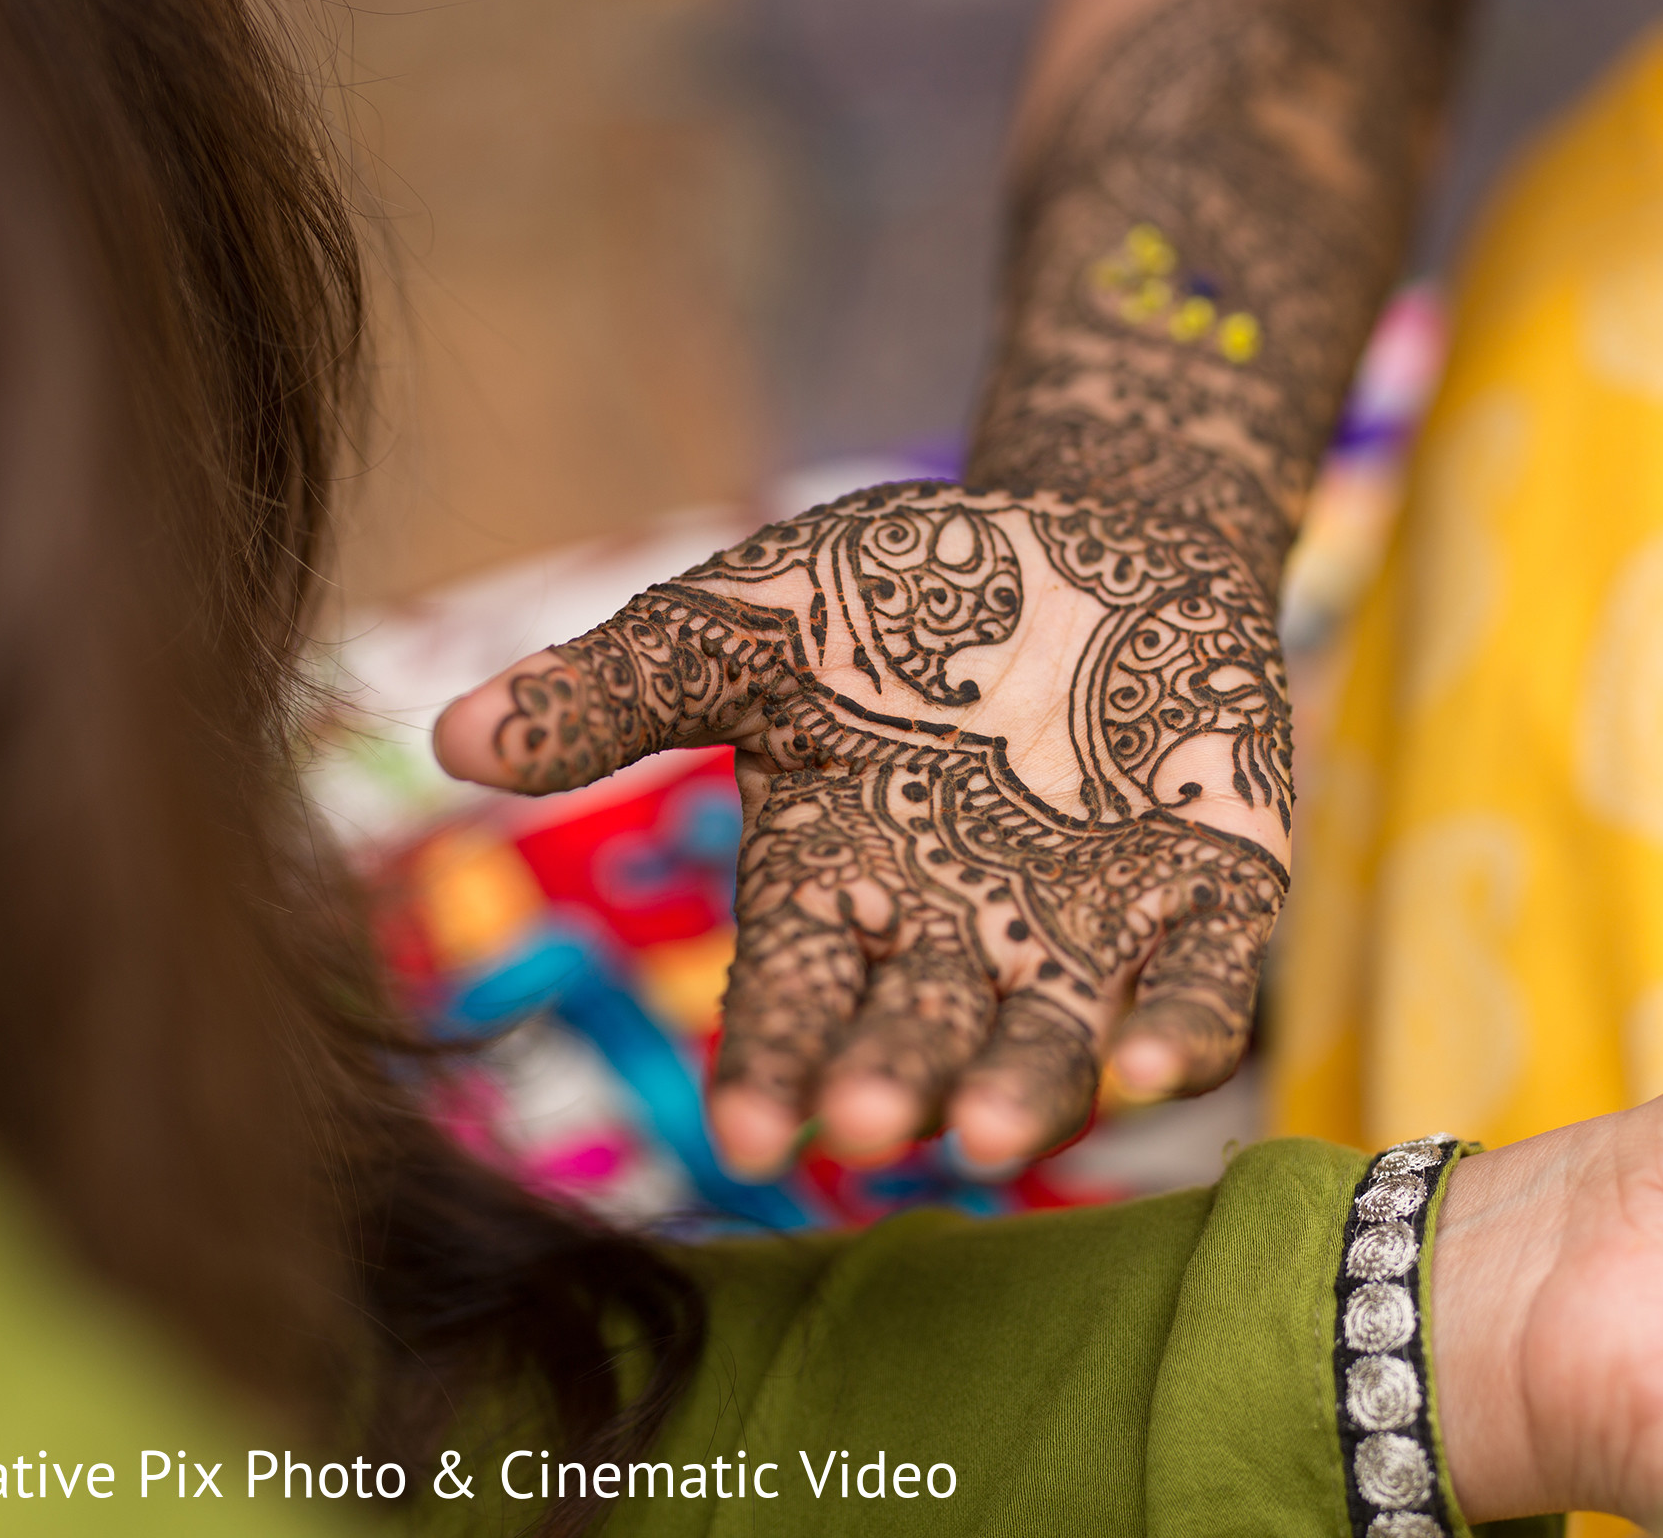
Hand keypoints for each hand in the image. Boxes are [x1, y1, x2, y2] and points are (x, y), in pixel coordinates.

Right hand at [433, 481, 1289, 1173]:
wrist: (1088, 527)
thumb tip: (450, 735)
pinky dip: (1183, 1029)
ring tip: (1001, 1134)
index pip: (794, 1002)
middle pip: (919, 1036)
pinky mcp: (1211, 897)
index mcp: (833, 892)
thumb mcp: (751, 621)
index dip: (777, 1066)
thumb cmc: (900, 592)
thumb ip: (621, 687)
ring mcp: (1087, 929)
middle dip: (898, 1081)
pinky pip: (1202, 984)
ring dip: (1032, 1090)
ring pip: (1054, 1040)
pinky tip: (1158, 1066)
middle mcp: (955, 939)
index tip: (758, 1130)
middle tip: (877, 1126)